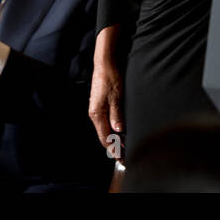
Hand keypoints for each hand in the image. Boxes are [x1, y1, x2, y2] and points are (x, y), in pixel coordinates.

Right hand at [88, 25, 123, 155]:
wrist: (105, 61)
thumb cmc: (110, 76)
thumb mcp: (117, 95)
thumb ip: (117, 114)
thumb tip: (118, 131)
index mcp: (97, 113)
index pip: (104, 138)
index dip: (113, 149)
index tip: (121, 158)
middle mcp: (95, 113)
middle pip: (103, 135)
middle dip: (113, 147)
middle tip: (124, 156)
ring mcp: (97, 109)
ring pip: (104, 129)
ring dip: (113, 139)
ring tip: (123, 147)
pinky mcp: (100, 104)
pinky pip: (105, 122)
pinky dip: (112, 129)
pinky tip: (119, 132)